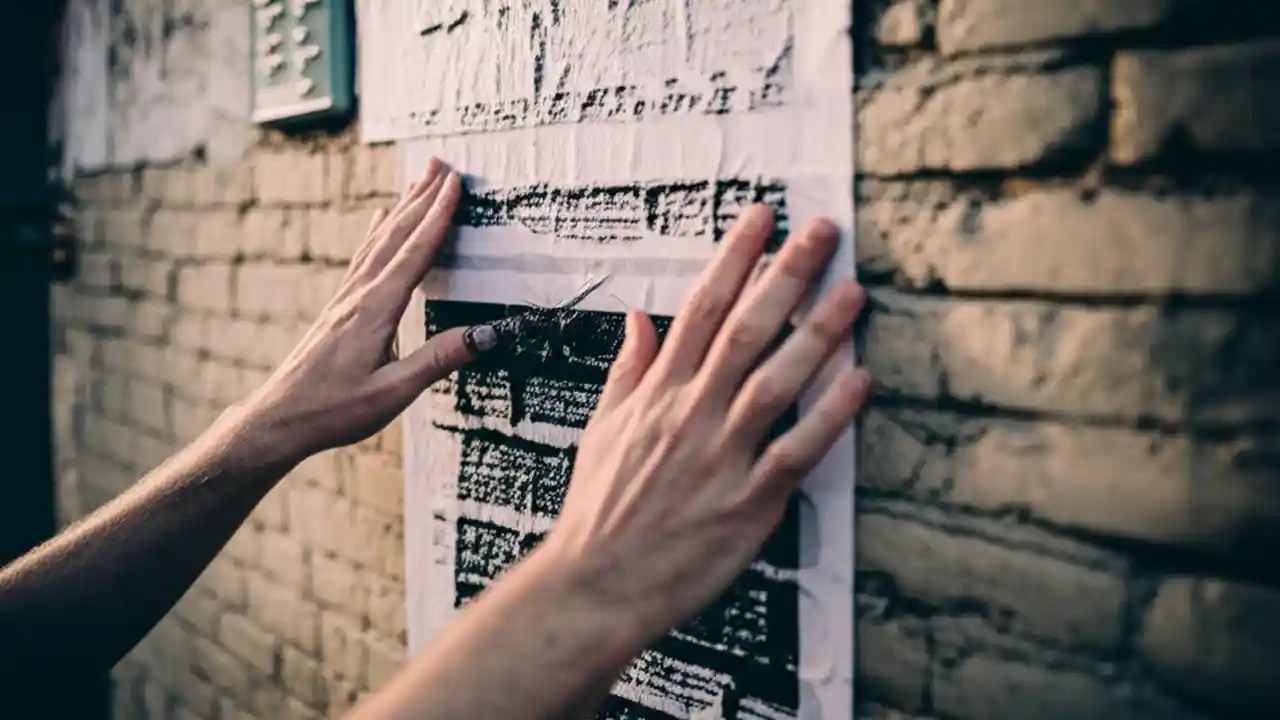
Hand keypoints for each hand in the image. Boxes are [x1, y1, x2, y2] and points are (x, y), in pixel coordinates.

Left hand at [228, 157, 468, 468]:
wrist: (279, 418)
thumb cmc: (335, 410)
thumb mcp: (395, 392)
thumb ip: (441, 359)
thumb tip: (489, 333)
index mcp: (375, 310)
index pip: (415, 253)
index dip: (439, 216)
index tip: (456, 183)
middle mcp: (358, 295)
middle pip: (396, 235)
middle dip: (421, 197)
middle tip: (442, 163)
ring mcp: (345, 299)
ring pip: (379, 240)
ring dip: (402, 208)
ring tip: (419, 180)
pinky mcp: (338, 308)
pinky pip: (364, 256)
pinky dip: (379, 231)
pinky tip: (380, 220)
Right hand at [540, 205, 868, 646]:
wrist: (596, 583)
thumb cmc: (600, 508)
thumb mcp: (602, 428)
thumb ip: (628, 370)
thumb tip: (639, 317)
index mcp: (658, 393)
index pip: (700, 308)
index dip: (733, 257)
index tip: (762, 218)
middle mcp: (691, 414)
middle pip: (746, 330)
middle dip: (785, 275)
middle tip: (821, 232)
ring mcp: (722, 456)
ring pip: (776, 381)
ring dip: (818, 333)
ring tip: (852, 291)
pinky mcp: (748, 502)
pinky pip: (796, 450)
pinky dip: (829, 415)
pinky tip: (860, 380)